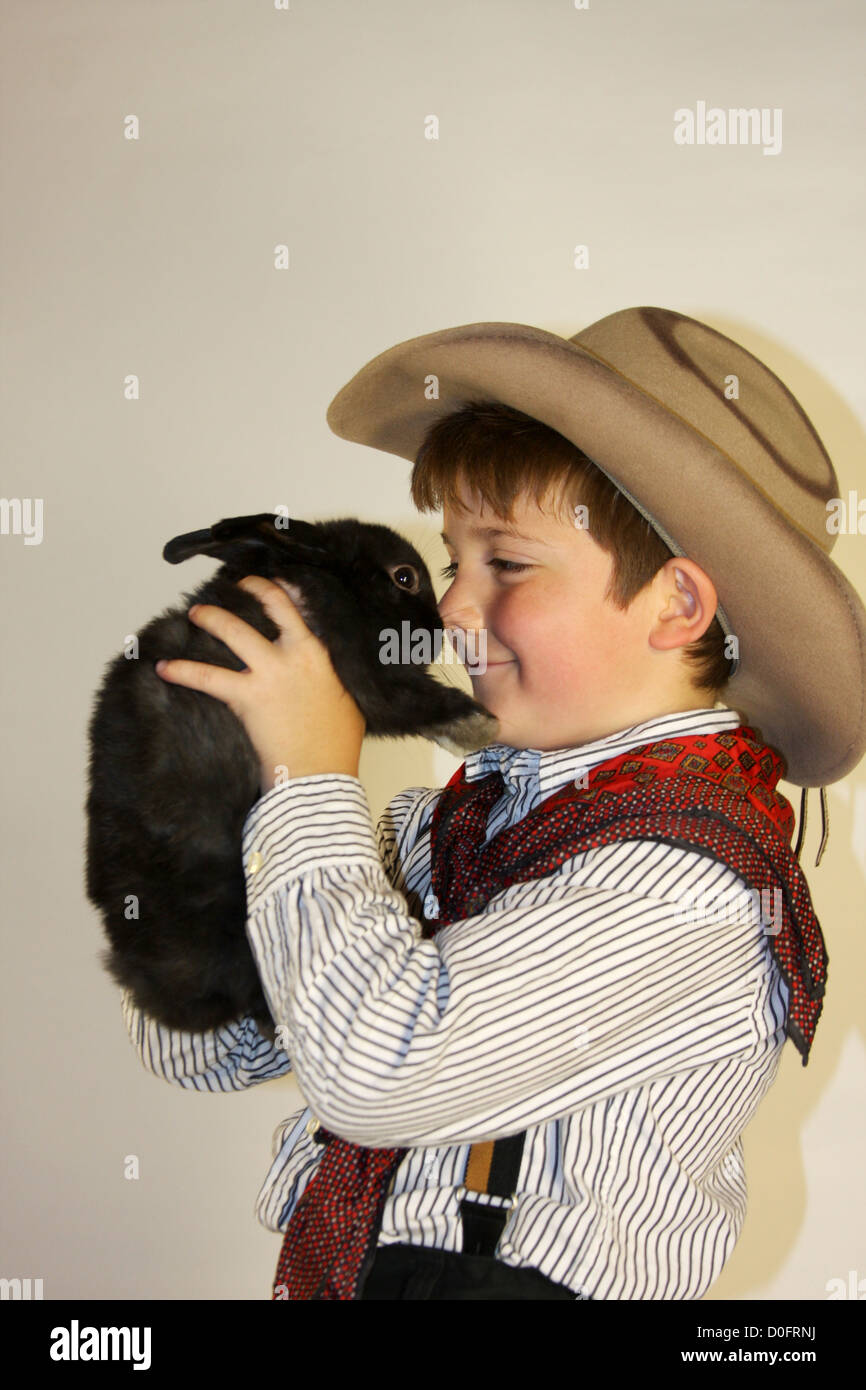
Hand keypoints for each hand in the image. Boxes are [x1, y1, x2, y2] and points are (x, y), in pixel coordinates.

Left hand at [154, 575, 365, 792]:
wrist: (321, 776)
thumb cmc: (336, 746)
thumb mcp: (347, 701)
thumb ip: (332, 677)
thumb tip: (324, 674)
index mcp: (321, 654)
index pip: (302, 608)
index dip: (281, 590)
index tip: (268, 584)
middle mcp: (296, 654)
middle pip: (270, 605)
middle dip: (248, 590)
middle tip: (233, 587)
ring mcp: (270, 673)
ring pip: (233, 630)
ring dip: (210, 618)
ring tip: (194, 614)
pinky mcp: (247, 696)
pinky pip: (207, 676)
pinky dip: (183, 670)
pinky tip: (164, 667)